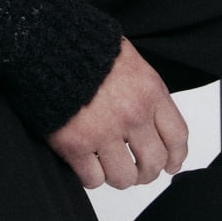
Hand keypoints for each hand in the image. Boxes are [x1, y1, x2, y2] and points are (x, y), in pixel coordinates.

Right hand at [47, 37, 187, 189]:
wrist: (44, 40)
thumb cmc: (84, 46)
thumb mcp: (127, 59)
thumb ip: (143, 91)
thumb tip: (151, 122)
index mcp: (148, 90)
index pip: (177, 137)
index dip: (175, 157)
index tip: (170, 164)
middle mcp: (132, 114)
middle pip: (153, 164)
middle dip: (145, 171)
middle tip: (134, 168)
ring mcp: (103, 131)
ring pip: (124, 178)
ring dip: (116, 175)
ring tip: (107, 164)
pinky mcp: (74, 144)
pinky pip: (93, 180)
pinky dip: (90, 175)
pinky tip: (84, 160)